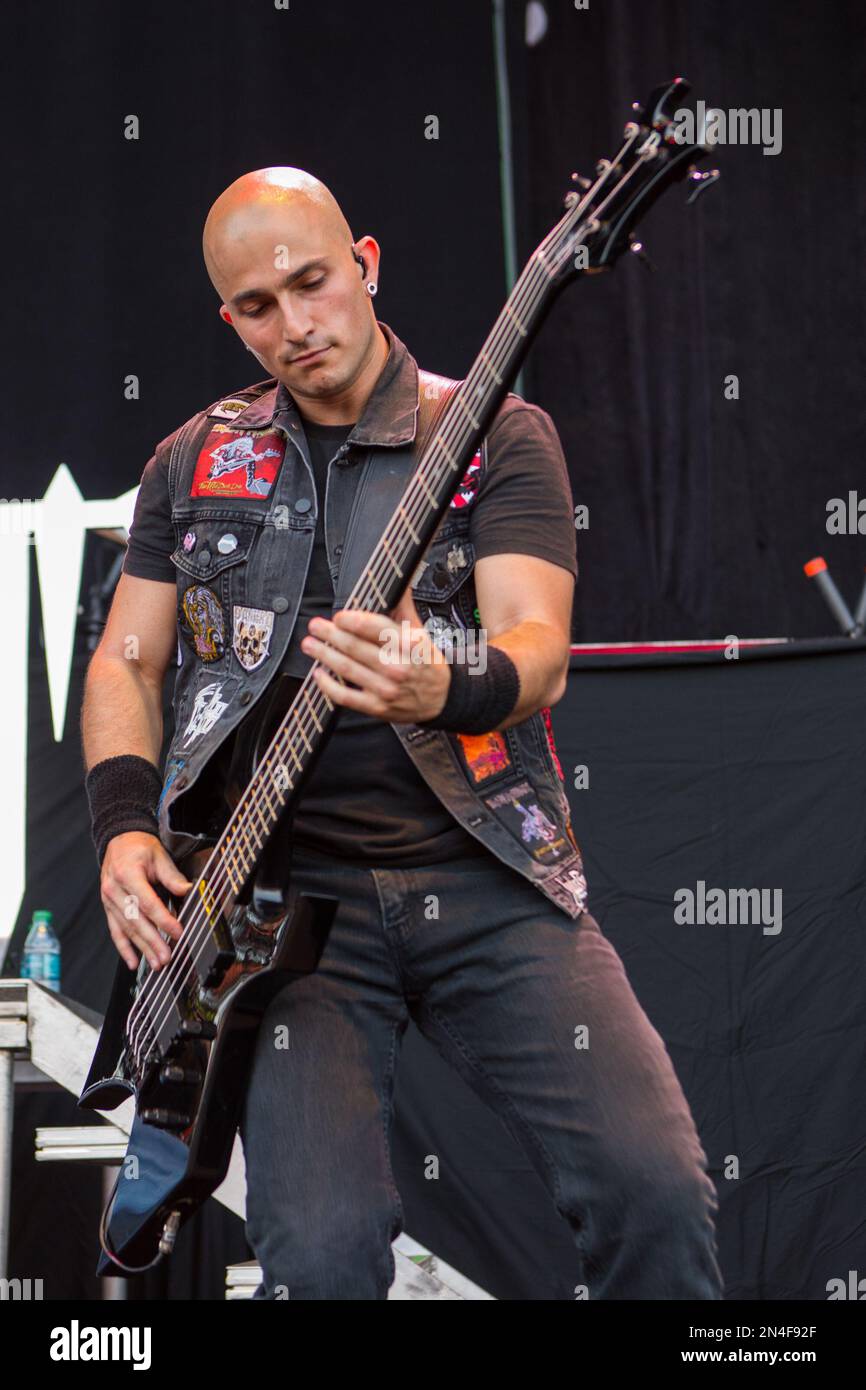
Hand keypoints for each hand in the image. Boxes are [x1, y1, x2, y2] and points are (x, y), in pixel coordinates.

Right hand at [100, 831, 191, 971]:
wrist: (118, 841)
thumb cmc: (138, 847)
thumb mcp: (159, 856)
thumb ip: (173, 877)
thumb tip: (189, 891)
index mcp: (128, 874)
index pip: (148, 903)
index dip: (164, 920)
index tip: (178, 932)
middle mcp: (114, 890)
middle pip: (136, 921)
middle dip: (153, 942)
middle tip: (167, 957)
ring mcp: (109, 901)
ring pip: (126, 929)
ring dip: (142, 949)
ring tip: (156, 963)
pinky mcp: (108, 909)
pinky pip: (115, 931)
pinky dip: (124, 948)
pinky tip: (132, 962)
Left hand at [300, 588, 451, 722]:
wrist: (440, 699)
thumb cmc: (426, 664)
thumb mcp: (421, 633)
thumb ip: (404, 608)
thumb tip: (399, 582)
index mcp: (410, 645)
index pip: (377, 628)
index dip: (353, 621)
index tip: (339, 616)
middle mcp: (398, 667)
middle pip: (356, 647)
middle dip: (331, 634)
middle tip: (316, 626)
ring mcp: (386, 689)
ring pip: (347, 669)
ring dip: (324, 655)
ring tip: (310, 644)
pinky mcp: (377, 706)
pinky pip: (345, 696)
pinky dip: (328, 685)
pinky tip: (319, 674)